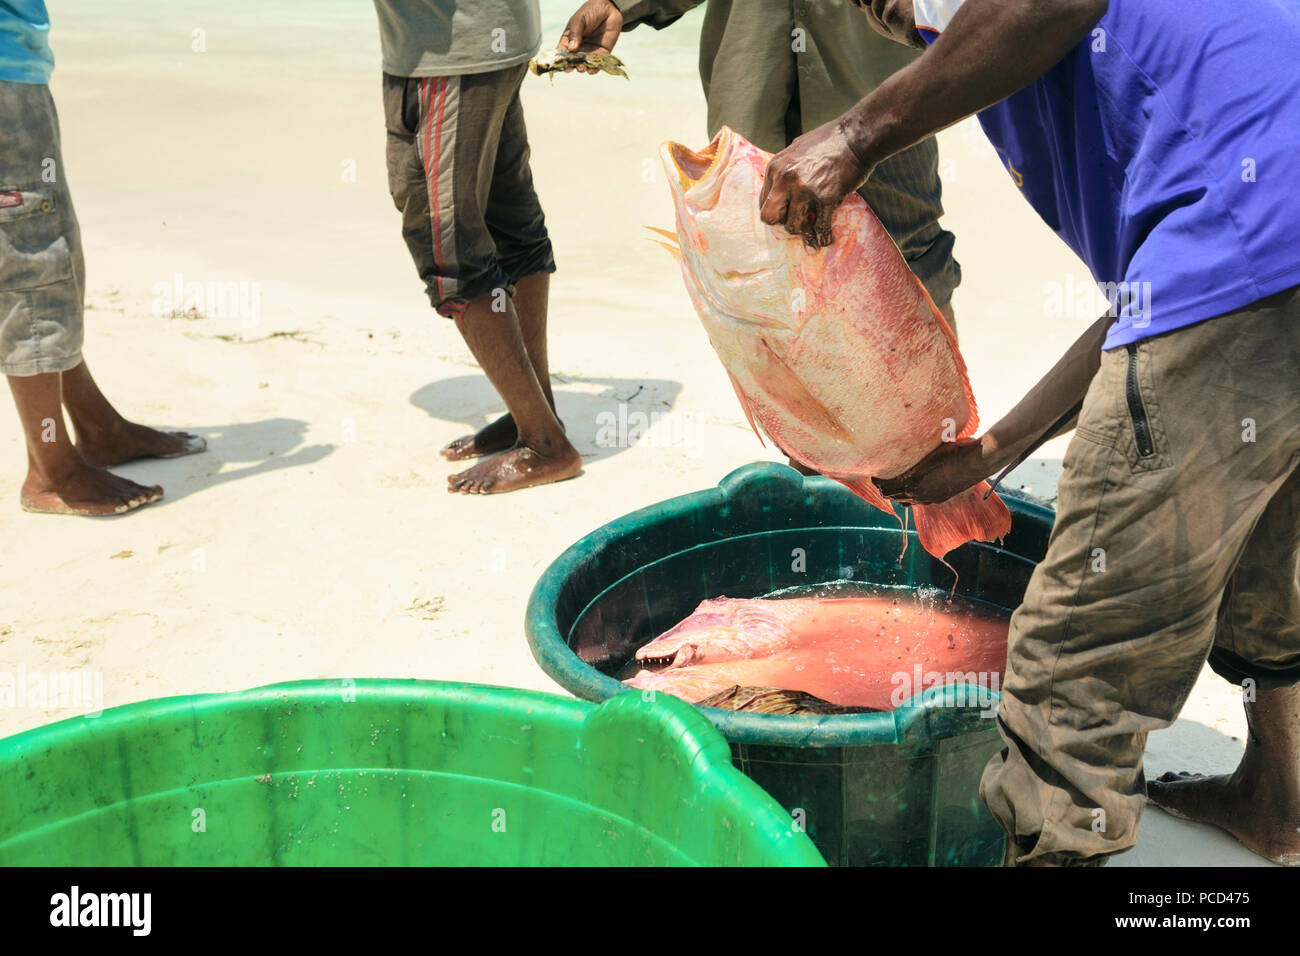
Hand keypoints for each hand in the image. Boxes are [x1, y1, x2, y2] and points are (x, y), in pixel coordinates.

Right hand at [559, 0, 623, 72]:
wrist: (609, 9)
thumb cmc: (591, 11)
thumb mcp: (580, 20)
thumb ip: (575, 33)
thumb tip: (571, 49)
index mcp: (569, 40)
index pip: (562, 52)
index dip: (561, 59)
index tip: (561, 63)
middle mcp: (578, 48)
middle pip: (572, 61)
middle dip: (571, 66)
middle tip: (571, 67)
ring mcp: (589, 52)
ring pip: (584, 65)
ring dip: (582, 68)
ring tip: (582, 66)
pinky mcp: (601, 54)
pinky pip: (596, 65)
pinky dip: (594, 69)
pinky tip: (592, 69)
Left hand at [759, 117, 872, 246]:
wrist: (856, 138)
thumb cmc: (829, 141)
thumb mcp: (797, 148)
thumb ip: (786, 167)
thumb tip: (781, 185)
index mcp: (776, 168)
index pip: (764, 202)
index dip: (776, 210)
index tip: (787, 213)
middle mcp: (785, 179)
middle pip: (770, 217)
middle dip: (782, 222)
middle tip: (796, 220)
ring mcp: (804, 190)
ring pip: (792, 226)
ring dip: (803, 229)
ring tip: (813, 226)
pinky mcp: (825, 198)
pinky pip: (820, 227)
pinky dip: (824, 236)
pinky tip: (827, 239)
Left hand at [874, 437, 990, 504]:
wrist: (977, 461)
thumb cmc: (953, 449)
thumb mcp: (928, 449)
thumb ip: (911, 453)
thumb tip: (895, 448)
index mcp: (912, 481)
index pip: (885, 486)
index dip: (877, 480)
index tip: (874, 471)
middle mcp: (918, 494)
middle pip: (892, 496)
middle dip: (885, 487)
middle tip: (881, 477)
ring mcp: (929, 499)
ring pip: (904, 501)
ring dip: (897, 493)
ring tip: (894, 482)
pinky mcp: (939, 499)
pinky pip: (918, 502)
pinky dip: (911, 495)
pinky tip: (913, 486)